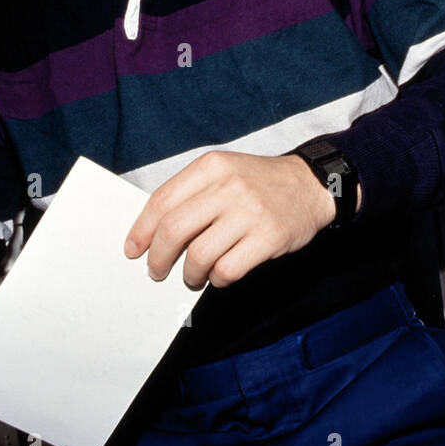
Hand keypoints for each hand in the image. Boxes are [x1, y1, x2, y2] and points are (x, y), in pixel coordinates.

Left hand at [124, 150, 340, 289]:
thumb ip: (191, 195)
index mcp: (212, 166)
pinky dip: (217, 279)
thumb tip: (152, 235)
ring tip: (194, 275)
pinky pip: (227, 270)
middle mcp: (229, 185)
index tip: (133, 249)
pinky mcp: (269, 237)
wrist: (311, 185)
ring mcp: (251, 212)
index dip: (142, 230)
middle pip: (174, 229)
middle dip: (158, 258)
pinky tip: (220, 274)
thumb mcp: (224, 172)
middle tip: (157, 271)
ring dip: (190, 274)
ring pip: (198, 255)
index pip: (162, 200)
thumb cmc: (259, 183)